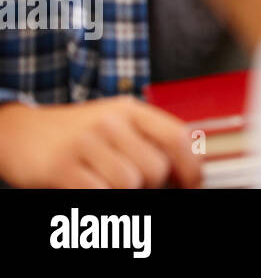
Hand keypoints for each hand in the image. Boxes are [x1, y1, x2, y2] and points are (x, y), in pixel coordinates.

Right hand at [0, 97, 202, 188]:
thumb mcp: (115, 123)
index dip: (192, 166)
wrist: (20, 132)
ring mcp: (85, 143)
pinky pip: (100, 193)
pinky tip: (92, 189)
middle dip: (153, 186)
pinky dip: (102, 198)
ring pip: (130, 183)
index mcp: (130, 110)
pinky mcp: (61, 167)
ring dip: (127, 195)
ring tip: (110, 187)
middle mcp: (110, 122)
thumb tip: (186, 170)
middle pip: (156, 167)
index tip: (193, 184)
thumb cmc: (75, 133)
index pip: (177, 136)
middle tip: (139, 187)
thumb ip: (148, 139)